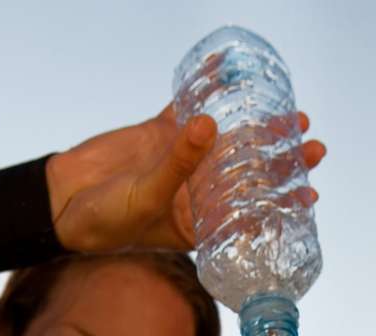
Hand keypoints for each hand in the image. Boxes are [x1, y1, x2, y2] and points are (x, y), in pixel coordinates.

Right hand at [47, 106, 325, 254]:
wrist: (65, 201)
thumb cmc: (107, 221)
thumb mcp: (149, 198)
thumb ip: (179, 163)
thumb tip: (209, 123)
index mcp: (200, 222)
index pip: (250, 213)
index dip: (282, 203)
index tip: (311, 189)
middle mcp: (196, 191)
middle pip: (248, 173)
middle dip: (279, 159)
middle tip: (311, 142)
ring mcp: (182, 159)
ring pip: (228, 140)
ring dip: (257, 127)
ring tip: (292, 116)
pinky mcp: (162, 132)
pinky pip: (191, 107)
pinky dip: (210, 88)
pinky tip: (231, 72)